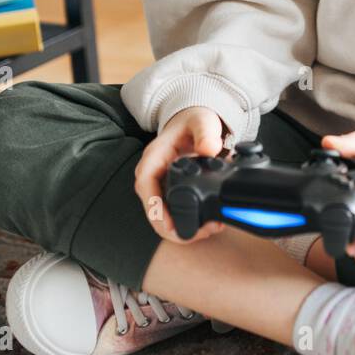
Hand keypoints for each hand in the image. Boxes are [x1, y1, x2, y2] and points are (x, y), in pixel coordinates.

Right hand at [134, 106, 229, 245]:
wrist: (195, 121)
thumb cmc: (194, 120)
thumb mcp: (203, 121)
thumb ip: (206, 133)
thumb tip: (209, 149)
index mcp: (154, 156)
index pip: (145, 184)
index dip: (154, 207)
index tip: (168, 224)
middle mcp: (153, 172)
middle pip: (151, 207)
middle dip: (170, 227)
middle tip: (198, 234)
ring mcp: (160, 183)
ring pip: (161, 214)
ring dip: (180, 228)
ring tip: (207, 231)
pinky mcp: (170, 190)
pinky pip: (172, 211)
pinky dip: (186, 221)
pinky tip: (205, 225)